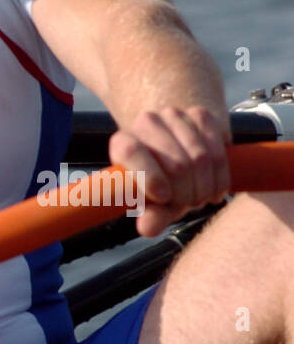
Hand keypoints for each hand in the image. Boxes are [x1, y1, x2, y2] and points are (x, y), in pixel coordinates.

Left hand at [108, 105, 230, 238]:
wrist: (174, 152)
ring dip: (206, 186)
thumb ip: (151, 215)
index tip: (164, 198)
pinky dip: (221, 174)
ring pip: (200, 157)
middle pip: (174, 163)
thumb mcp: (152, 202)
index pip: (131, 152)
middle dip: (187, 193)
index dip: (149, 177)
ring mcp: (174, 115)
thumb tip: (148, 229)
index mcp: (122, 143)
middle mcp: (145, 123)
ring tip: (202, 198)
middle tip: (190, 205)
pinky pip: (217, 148)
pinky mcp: (201, 114)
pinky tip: (216, 188)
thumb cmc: (157, 183)